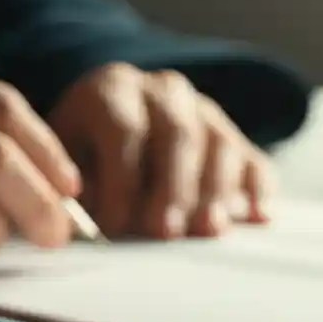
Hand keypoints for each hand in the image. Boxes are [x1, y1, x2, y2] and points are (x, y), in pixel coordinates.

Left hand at [48, 63, 275, 238]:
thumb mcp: (63, 163)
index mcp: (111, 89)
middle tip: (165, 232)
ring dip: (214, 191)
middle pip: (177, 134)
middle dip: (171, 187)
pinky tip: (259, 217)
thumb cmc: (80, 160)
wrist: (110, 140)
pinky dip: (258, 188)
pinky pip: (252, 159)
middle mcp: (163, 90)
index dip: (120, 179)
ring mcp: (204, 110)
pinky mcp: (234, 139)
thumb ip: (72, 187)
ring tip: (207, 230)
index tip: (114, 225)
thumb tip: (87, 225)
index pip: (123, 129)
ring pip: (218, 143)